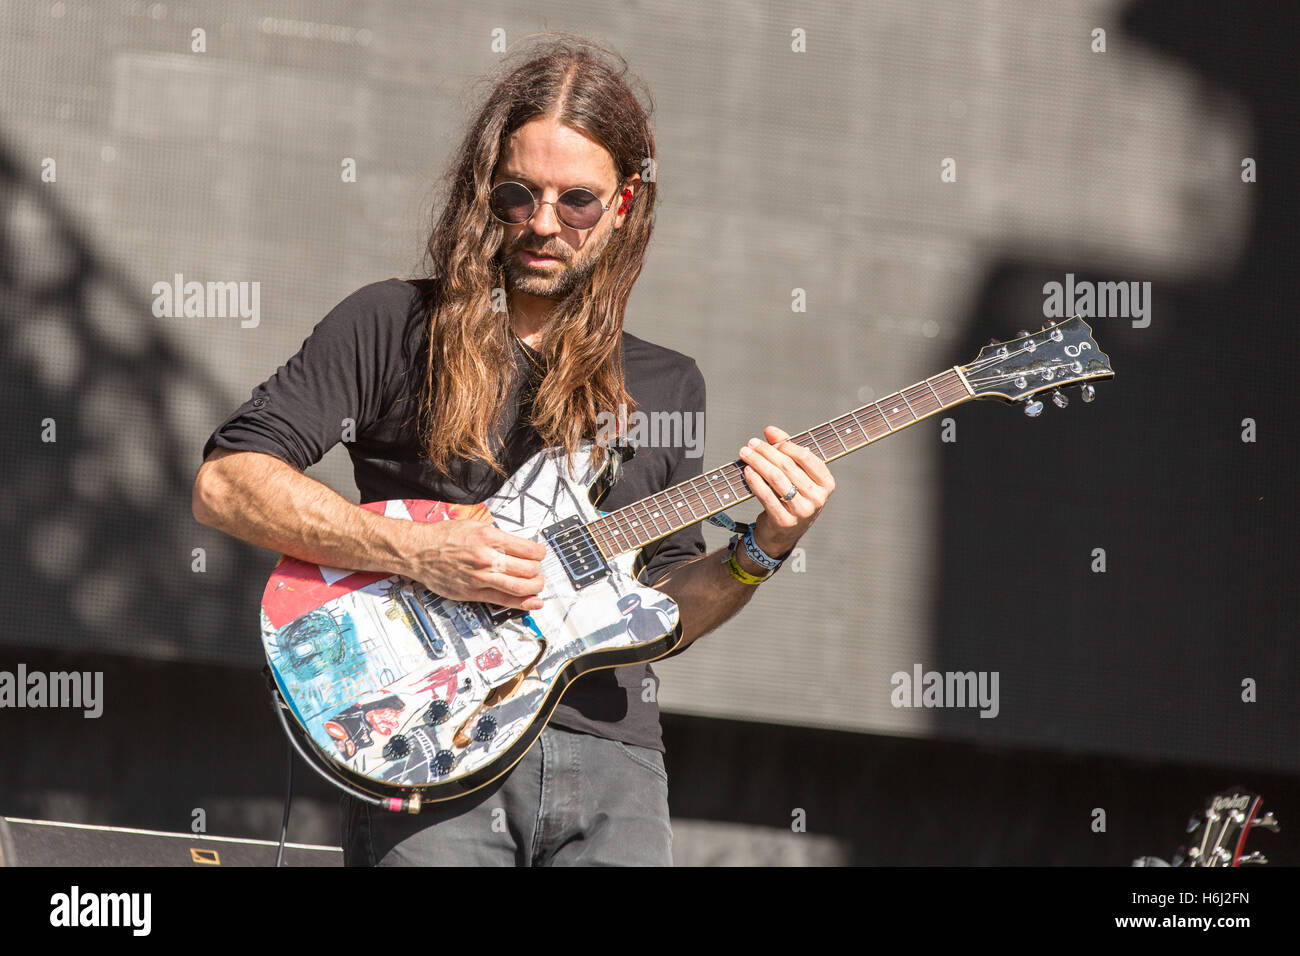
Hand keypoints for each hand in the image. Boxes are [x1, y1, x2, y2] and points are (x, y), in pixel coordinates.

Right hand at [402, 520, 546, 611]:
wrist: (418, 551)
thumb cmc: (442, 537)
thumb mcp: (474, 526)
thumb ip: (497, 536)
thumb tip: (516, 544)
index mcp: (489, 538)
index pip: (529, 549)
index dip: (540, 554)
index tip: (540, 555)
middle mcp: (487, 558)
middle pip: (529, 569)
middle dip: (539, 571)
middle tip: (538, 571)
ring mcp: (480, 577)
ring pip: (521, 587)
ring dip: (535, 588)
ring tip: (536, 585)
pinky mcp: (473, 592)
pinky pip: (504, 600)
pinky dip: (523, 603)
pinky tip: (533, 603)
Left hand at [737, 425, 834, 557]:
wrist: (783, 535)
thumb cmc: (791, 498)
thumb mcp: (796, 476)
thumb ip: (787, 451)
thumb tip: (770, 431)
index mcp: (826, 484)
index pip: (806, 457)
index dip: (786, 444)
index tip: (768, 437)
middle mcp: (818, 498)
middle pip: (788, 467)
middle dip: (766, 451)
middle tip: (750, 443)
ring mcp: (802, 511)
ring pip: (776, 479)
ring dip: (757, 462)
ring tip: (744, 453)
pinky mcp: (785, 521)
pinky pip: (767, 496)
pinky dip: (755, 481)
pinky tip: (747, 471)